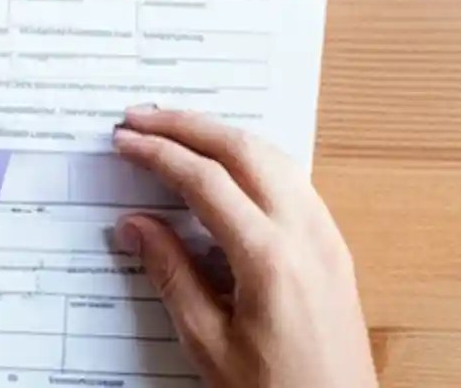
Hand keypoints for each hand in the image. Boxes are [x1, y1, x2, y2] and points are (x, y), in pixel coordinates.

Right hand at [112, 106, 375, 387]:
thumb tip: (137, 225)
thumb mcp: (208, 344)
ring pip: (274, 156)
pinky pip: (294, 180)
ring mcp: (326, 237)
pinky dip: (253, 158)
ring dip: (222, 135)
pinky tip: (227, 167)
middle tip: (142, 117)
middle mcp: (305, 235)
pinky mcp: (335, 248)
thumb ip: (171, 275)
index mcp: (269, 258)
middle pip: (242, 150)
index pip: (205, 181)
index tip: (125, 141)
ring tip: (178, 131)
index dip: (159, 153)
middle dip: (187, 126)